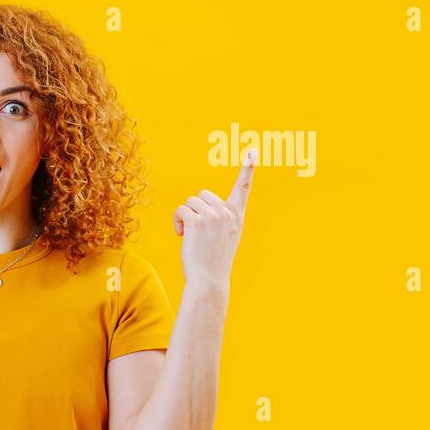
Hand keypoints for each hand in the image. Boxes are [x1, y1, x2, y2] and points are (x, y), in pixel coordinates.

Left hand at [173, 147, 254, 291]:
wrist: (209, 279)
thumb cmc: (213, 260)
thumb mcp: (225, 237)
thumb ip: (222, 220)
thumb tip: (203, 209)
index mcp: (237, 215)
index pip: (243, 187)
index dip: (248, 168)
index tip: (252, 151)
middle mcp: (228, 213)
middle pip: (202, 195)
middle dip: (195, 210)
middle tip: (197, 231)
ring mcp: (214, 215)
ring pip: (190, 202)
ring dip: (185, 217)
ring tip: (191, 236)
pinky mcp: (198, 220)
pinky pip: (181, 210)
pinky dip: (177, 222)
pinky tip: (183, 236)